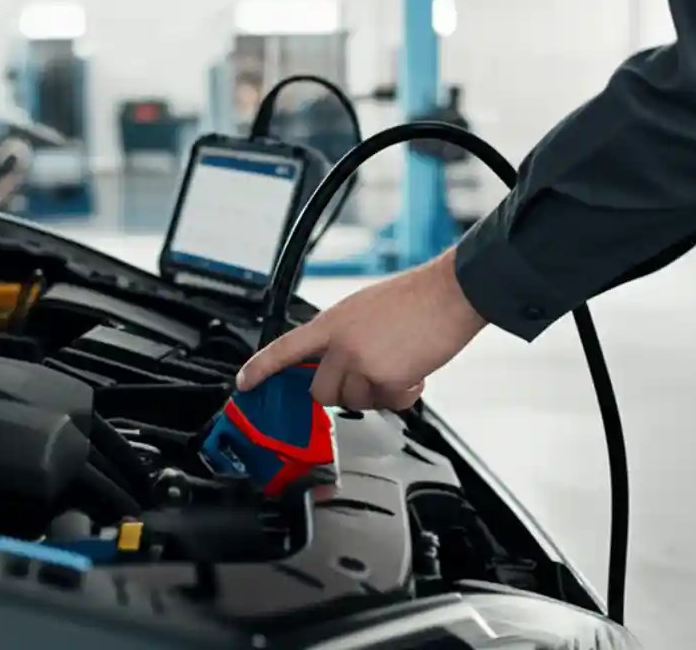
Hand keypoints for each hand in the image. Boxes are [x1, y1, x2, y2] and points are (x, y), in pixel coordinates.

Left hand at [237, 248, 487, 410]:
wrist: (451, 293)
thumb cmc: (416, 297)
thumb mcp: (365, 308)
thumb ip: (344, 336)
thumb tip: (339, 364)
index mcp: (332, 322)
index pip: (285, 348)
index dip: (261, 368)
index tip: (245, 382)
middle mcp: (342, 344)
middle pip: (322, 392)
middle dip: (342, 393)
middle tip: (367, 378)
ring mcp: (363, 364)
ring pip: (355, 402)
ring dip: (378, 392)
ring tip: (399, 365)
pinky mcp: (388, 380)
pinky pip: (388, 404)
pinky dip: (403, 395)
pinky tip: (414, 372)